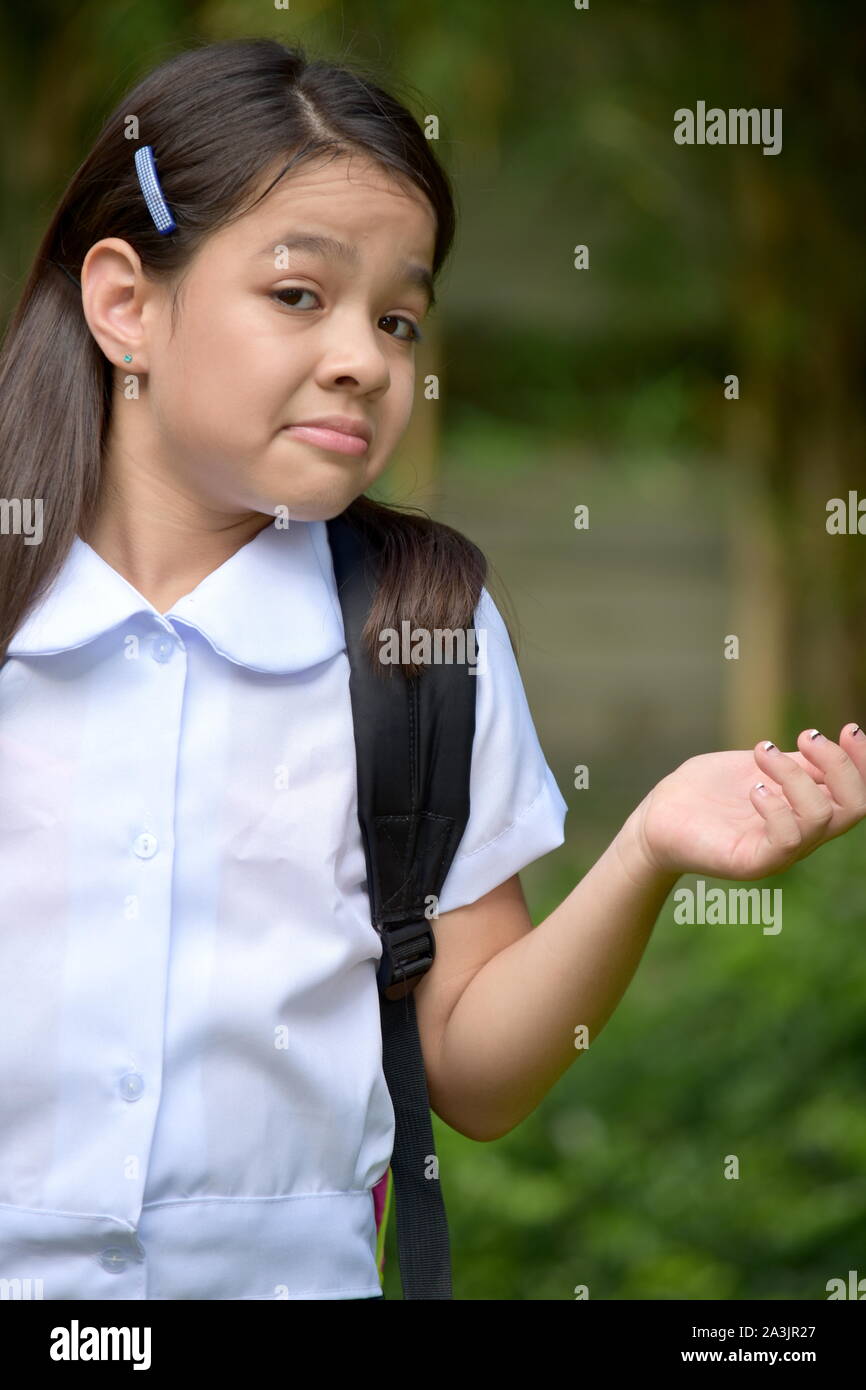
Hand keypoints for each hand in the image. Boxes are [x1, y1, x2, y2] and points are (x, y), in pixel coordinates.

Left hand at [625, 724, 865, 881]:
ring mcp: (779, 852)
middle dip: (839, 764)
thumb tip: (830, 746)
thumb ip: (794, 762)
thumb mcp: (757, 766)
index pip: (858, 794)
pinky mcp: (752, 862)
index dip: (862, 762)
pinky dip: (776, 806)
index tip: (847, 728)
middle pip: (856, 808)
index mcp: (806, 810)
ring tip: (760, 753)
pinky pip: (787, 839)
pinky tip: (752, 789)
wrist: (657, 818)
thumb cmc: (705, 791)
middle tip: (803, 737)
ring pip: (822, 817)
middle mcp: (802, 834)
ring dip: (794, 775)